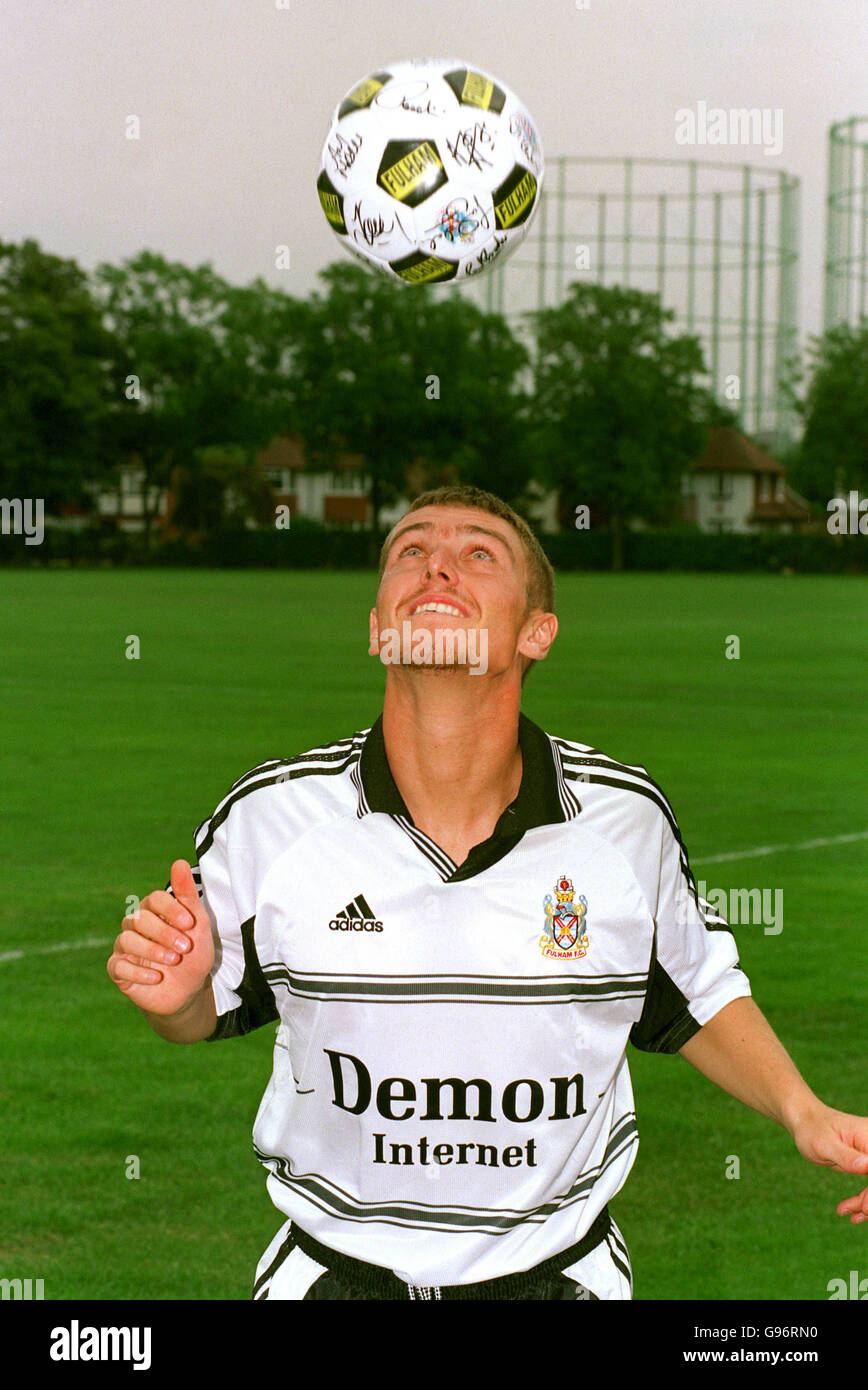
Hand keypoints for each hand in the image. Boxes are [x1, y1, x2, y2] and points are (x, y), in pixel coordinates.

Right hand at [107, 860, 214, 1017]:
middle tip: (185, 948)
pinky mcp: (118, 970)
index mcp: (154, 911)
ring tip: (174, 961)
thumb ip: (187, 894)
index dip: (171, 910)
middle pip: (139, 919)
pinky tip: (157, 978)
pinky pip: (118, 965)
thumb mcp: (197, 925)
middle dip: (164, 933)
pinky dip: (138, 972)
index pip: (154, 899)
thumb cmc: (193, 954)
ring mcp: (124, 947)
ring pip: (126, 940)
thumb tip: (180, 862)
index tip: (190, 924)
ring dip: (152, 951)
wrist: (189, 990)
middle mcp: (135, 926)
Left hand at [790, 1103, 867, 1223]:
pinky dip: (864, 1199)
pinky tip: (852, 1210)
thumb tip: (867, 1166)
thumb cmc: (813, 1130)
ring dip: (867, 1204)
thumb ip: (846, 1156)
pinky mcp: (867, 1164)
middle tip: (855, 1213)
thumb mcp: (825, 1145)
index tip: (865, 1208)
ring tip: (846, 1211)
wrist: (806, 1123)